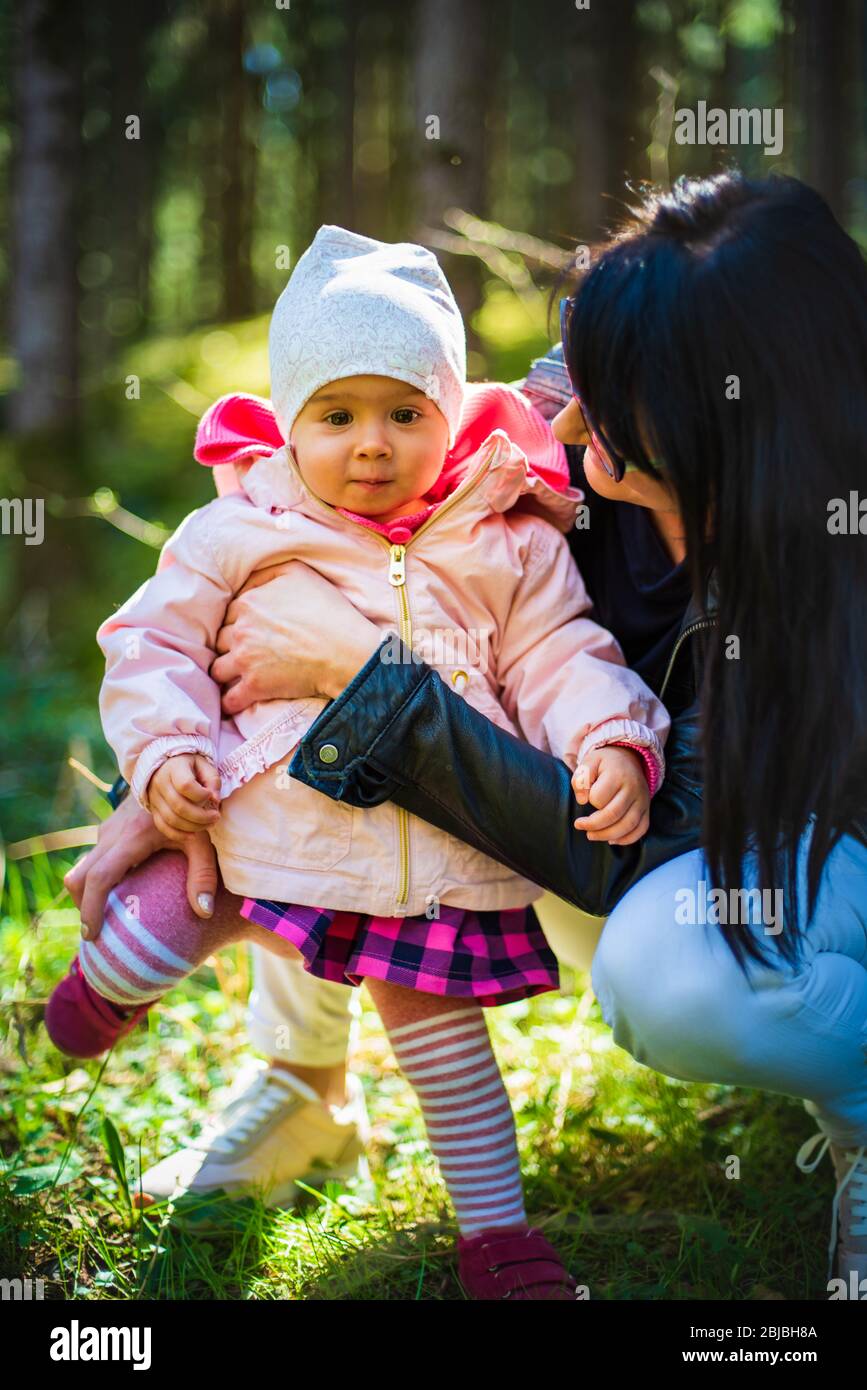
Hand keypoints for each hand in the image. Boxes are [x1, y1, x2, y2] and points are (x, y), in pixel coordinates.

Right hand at [63, 793, 218, 939]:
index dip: (91, 908)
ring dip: (85, 894)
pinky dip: (93, 881)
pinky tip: (113, 895)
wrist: (172, 774)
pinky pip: (90, 861)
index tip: (91, 934)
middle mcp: (111, 835)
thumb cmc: (191, 809)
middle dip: (82, 907)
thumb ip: (204, 875)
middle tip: (94, 933)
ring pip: (80, 869)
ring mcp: (105, 831)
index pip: (100, 878)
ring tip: (102, 917)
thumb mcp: (202, 840)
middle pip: (79, 878)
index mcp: (131, 838)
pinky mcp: (106, 831)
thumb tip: (204, 912)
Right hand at [148, 754, 220, 839]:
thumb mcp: (203, 764)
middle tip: (216, 816)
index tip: (211, 795)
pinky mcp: (153, 810)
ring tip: (209, 824)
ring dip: (193, 827)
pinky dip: (179, 834)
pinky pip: (163, 827)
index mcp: (173, 768)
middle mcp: (160, 783)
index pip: (185, 785)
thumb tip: (215, 800)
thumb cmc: (189, 765)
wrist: (164, 765)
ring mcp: (154, 798)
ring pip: (172, 819)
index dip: (202, 795)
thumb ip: (212, 780)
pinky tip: (194, 835)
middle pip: (179, 806)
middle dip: (202, 816)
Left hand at [211, 559, 381, 713]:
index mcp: (248, 603)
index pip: (230, 612)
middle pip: (221, 639)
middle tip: (246, 650)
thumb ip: (268, 572)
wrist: (344, 650)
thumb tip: (249, 578)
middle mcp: (241, 631)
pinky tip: (235, 701)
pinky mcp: (255, 686)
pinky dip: (231, 702)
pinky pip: (230, 699)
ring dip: (225, 671)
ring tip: (236, 674)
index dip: (240, 620)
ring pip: (218, 668)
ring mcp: (245, 660)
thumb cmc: (328, 610)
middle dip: (230, 645)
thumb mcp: (298, 573)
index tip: (252, 628)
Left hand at [572, 745, 649, 845]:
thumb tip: (582, 800)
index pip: (599, 797)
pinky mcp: (647, 809)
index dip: (588, 801)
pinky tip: (612, 840)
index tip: (583, 799)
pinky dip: (627, 839)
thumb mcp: (589, 762)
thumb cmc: (605, 763)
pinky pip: (641, 829)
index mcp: (617, 774)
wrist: (629, 759)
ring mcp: (643, 800)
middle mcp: (633, 788)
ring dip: (607, 835)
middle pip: (613, 814)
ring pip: (628, 825)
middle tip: (580, 825)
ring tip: (592, 835)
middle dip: (593, 825)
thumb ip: (580, 778)